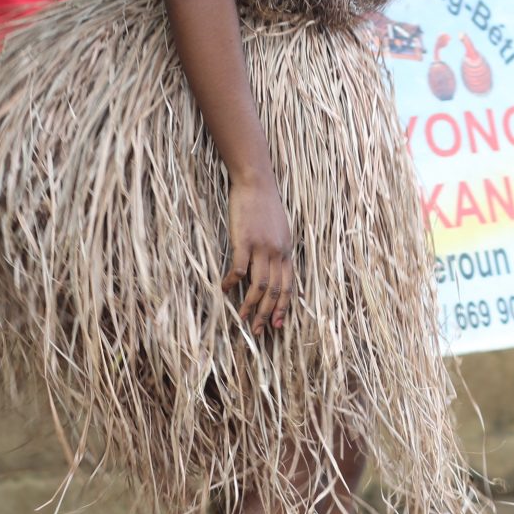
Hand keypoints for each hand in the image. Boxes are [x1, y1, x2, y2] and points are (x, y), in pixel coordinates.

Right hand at [222, 171, 291, 335]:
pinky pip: (239, 268)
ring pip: (259, 285)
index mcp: (287, 252)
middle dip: (267, 314)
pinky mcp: (245, 240)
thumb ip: (279, 250)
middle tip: (259, 330)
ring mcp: (261, 247)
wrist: (256, 183)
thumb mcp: (281, 230)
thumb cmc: (266, 205)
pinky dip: (232, 282)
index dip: (283, 308)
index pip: (289, 287)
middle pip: (275, 291)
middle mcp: (278, 253)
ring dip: (250, 305)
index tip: (278, 324)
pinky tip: (224, 289)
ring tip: (242, 318)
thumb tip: (275, 268)